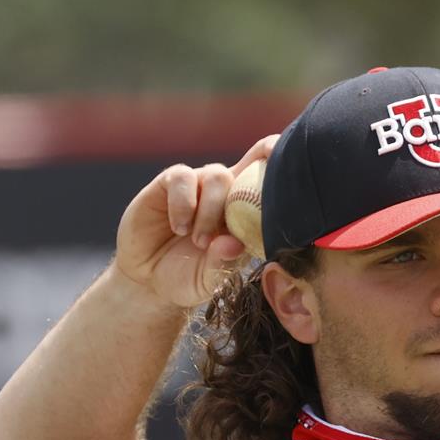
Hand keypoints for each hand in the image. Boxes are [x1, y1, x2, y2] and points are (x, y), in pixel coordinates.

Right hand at [112, 134, 275, 308]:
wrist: (147, 280)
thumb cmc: (186, 278)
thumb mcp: (208, 279)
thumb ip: (222, 263)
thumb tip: (234, 243)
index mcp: (245, 212)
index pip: (268, 177)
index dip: (281, 161)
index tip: (291, 159)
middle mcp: (225, 193)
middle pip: (248, 171)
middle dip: (245, 197)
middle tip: (228, 234)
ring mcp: (198, 185)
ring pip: (218, 176)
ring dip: (210, 211)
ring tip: (198, 242)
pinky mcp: (169, 183)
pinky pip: (182, 178)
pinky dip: (183, 203)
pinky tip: (180, 228)